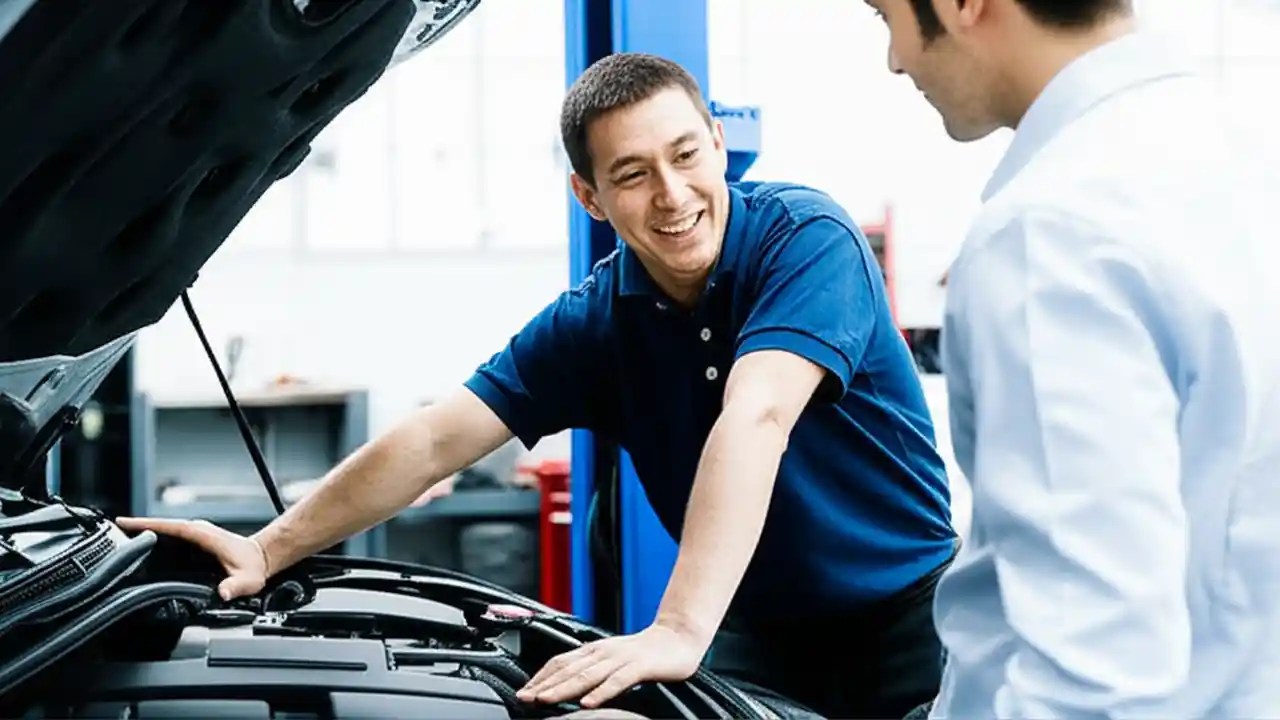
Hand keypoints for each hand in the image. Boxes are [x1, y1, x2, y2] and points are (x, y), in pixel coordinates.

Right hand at [114, 517, 269, 599]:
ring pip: (163, 532)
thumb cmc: (253, 567)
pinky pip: (169, 538)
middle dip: (136, 528)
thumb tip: (223, 592)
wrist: (261, 559)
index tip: (124, 523)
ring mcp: (194, 536)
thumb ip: (235, 587)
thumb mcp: (246, 580)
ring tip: (117, 539)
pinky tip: (140, 549)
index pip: (169, 526)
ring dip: (143, 533)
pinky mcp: (193, 542)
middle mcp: (196, 532)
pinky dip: (153, 540)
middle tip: (111, 532)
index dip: (146, 524)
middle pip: (160, 527)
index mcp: (202, 535)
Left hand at [517, 624, 706, 708]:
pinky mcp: (640, 666)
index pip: (560, 662)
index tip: (523, 692)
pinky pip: (618, 681)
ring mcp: (621, 658)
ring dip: (564, 688)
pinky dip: (601, 692)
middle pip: (568, 669)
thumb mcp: (611, 659)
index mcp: (594, 650)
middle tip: (525, 698)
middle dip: (544, 684)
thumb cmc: (644, 653)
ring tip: (546, 700)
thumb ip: (590, 670)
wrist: (677, 639)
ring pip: (587, 675)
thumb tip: (563, 685)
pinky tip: (588, 704)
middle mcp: (603, 652)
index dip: (540, 677)